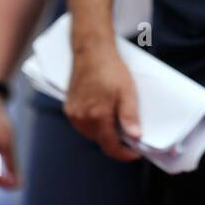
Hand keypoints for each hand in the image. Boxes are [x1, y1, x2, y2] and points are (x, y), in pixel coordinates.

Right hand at [64, 42, 141, 161]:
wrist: (91, 51)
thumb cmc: (110, 69)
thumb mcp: (127, 91)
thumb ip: (130, 116)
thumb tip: (136, 137)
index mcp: (98, 116)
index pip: (110, 147)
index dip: (124, 153)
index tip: (135, 151)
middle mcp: (82, 119)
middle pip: (101, 141)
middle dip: (115, 141)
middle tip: (128, 132)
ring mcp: (73, 114)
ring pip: (91, 133)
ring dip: (103, 132)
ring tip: (116, 120)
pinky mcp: (69, 108)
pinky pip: (82, 124)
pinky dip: (93, 123)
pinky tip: (101, 112)